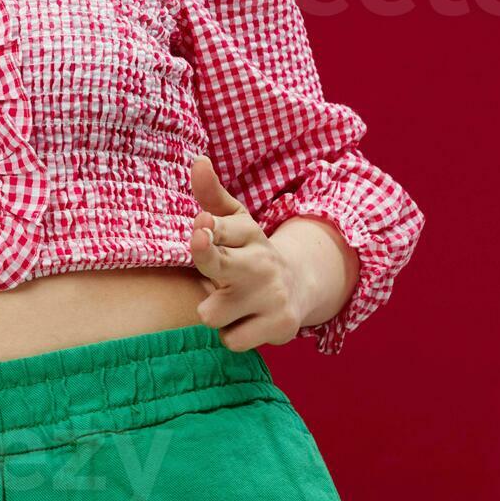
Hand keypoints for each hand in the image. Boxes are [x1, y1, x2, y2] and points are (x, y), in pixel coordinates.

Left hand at [187, 154, 302, 352]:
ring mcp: (272, 296)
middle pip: (222, 266)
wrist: (301, 284)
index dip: (207, 231)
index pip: (222, 228)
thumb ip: (211, 194)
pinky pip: (232, 339)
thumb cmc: (250, 251)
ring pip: (213, 314)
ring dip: (214, 311)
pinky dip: (233, 334)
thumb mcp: (235, 221)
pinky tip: (245, 321)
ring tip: (230, 302)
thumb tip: (198, 161)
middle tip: (200, 249)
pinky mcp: (281, 326)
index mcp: (248, 234)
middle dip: (207, 257)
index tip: (201, 225)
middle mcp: (261, 263)